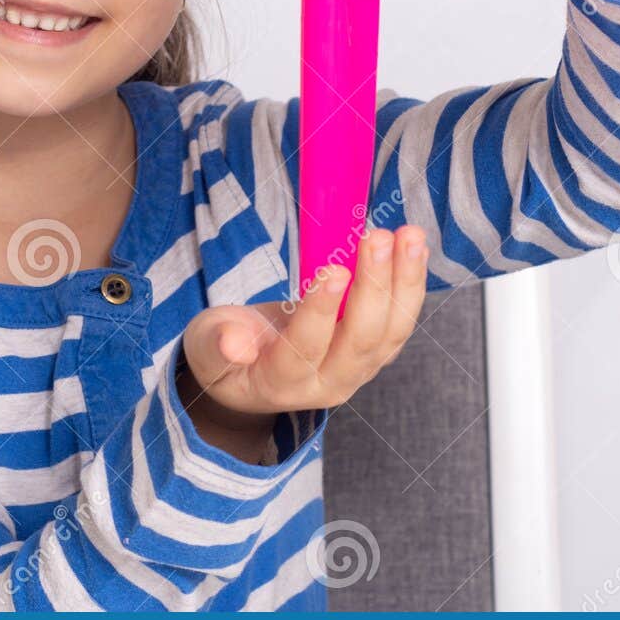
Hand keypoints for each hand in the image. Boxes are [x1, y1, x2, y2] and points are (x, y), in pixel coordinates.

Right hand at [179, 226, 428, 420]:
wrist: (251, 372)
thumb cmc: (223, 351)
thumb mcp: (205, 346)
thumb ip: (217, 343)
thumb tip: (233, 344)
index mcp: (279, 383)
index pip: (304, 350)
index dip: (320, 312)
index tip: (334, 270)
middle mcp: (326, 384)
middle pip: (359, 341)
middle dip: (373, 287)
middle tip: (376, 237)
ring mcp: (355, 371)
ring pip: (390, 332)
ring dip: (404, 282)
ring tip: (410, 235)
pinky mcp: (372, 354)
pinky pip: (399, 323)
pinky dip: (410, 285)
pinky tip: (414, 248)